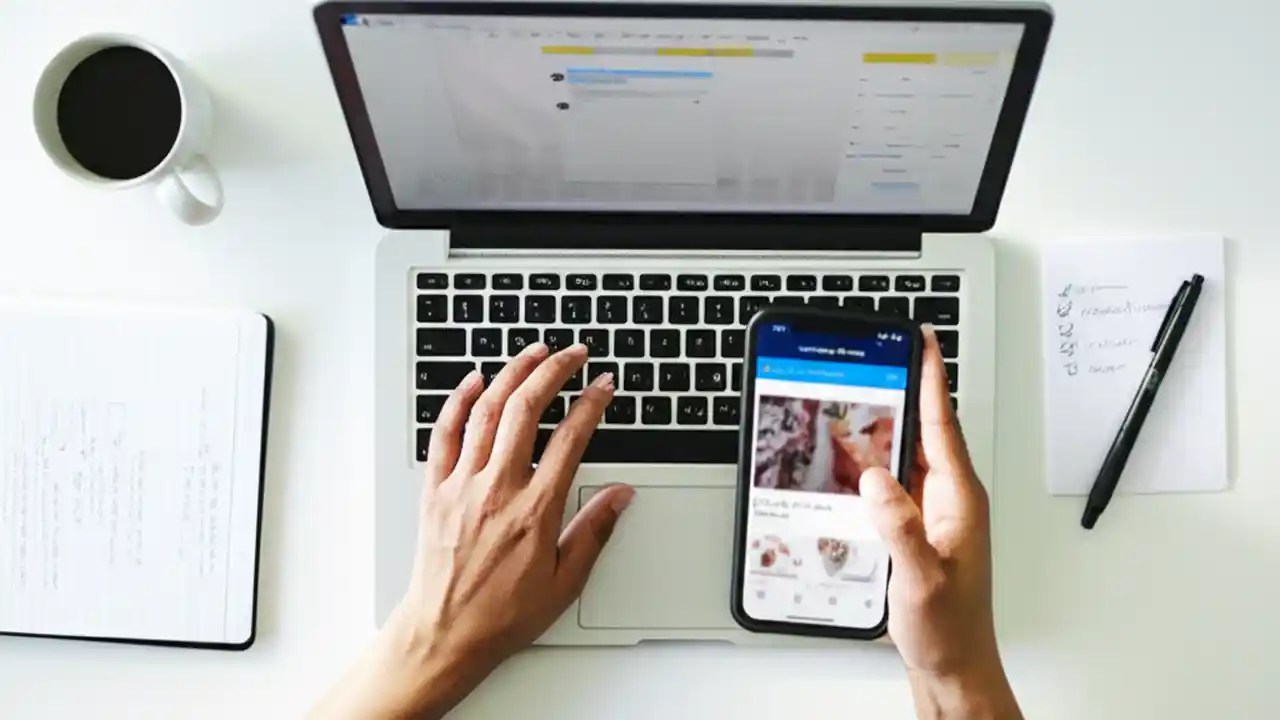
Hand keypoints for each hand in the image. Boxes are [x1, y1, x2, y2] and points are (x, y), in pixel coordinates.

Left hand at [311, 343, 633, 719]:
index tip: (603, 387)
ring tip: (533, 353)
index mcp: (534, 510)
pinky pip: (444, 433)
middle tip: (573, 354)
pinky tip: (474, 381)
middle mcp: (497, 489)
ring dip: (512, 373)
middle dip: (554, 371)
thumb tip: (620, 495)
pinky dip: (458, 401)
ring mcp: (461, 485)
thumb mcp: (564, 581)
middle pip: (527, 409)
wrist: (444, 634)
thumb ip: (594, 531)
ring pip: (486, 411)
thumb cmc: (501, 615)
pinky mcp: (434, 490)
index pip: (570, 439)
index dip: (591, 404)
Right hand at [860, 326, 1021, 719]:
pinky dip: (875, 467)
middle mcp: (951, 499)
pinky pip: (897, 483)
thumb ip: (899, 525)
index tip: (923, 339)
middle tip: (880, 356)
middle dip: (902, 390)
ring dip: (884, 430)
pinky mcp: (920, 529)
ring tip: (856, 402)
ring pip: (908, 455)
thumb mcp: (922, 576)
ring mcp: (936, 513)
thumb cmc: (950, 629)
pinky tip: (853, 465)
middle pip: (924, 429)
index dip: (930, 377)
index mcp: (960, 499)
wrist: (955, 667)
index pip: (942, 423)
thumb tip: (877, 478)